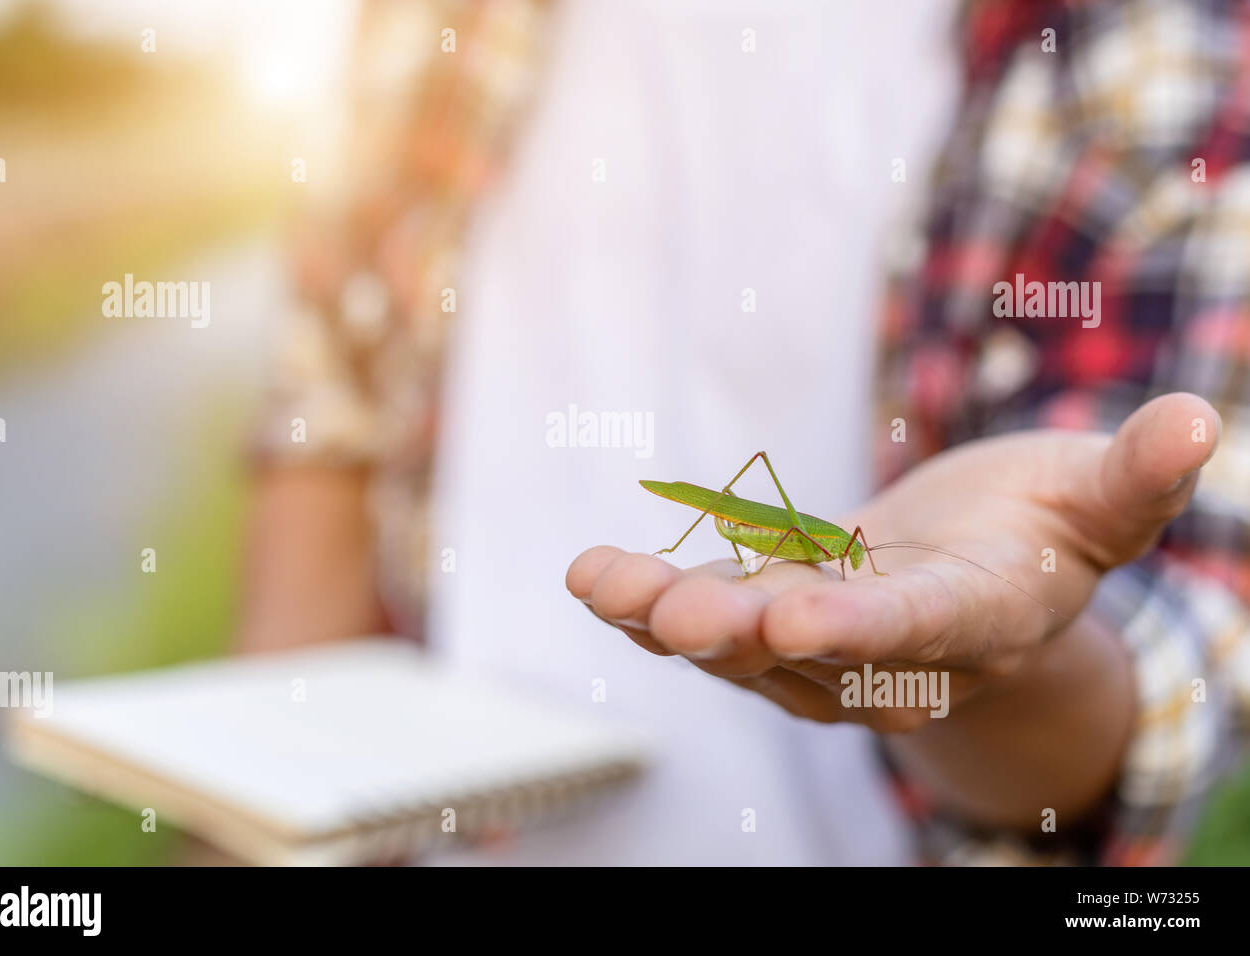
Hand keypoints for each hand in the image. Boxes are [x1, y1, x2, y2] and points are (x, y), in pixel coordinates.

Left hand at [566, 393, 1219, 733]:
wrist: (987, 581)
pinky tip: (591, 576)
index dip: (859, 627)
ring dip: (667, 615)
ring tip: (598, 581)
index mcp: (972, 625)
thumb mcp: (1098, 504)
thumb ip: (1134, 477)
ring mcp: (821, 649)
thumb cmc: (1049, 533)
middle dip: (740, 636)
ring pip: (739, 643)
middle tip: (675, 615)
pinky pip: (707, 621)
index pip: (915, 632)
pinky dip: (648, 599)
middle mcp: (888, 656)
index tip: (796, 615)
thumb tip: (1199, 420)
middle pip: (808, 653)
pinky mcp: (774, 624)